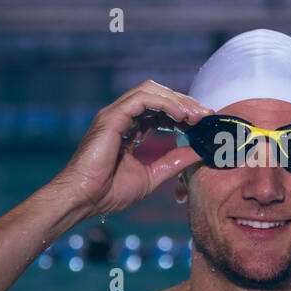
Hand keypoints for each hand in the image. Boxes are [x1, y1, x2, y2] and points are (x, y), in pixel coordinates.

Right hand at [55, 80, 211, 216]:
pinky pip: (142, 99)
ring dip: (177, 100)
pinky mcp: (111, 117)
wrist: (84, 199)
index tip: (204, 123)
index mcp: (129, 129)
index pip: (160, 110)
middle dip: (185, 102)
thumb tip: (198, 152)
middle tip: (206, 115)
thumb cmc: (108, 192)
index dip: (183, 113)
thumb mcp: (152, 176)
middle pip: (158, 95)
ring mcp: (115, 114)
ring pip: (151, 91)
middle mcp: (122, 117)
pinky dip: (165, 103)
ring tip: (197, 115)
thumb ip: (173, 162)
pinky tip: (182, 115)